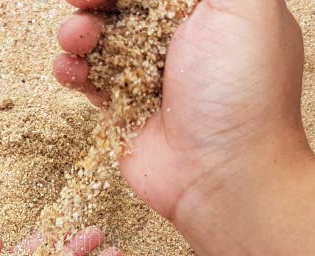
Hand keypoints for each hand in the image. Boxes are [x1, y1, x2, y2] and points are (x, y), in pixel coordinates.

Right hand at [53, 0, 308, 218]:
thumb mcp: (244, 3)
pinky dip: (72, 70)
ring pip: (99, 34)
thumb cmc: (242, 91)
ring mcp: (151, 72)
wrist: (223, 179)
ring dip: (77, 30)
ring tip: (76, 39)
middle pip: (124, 1)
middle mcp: (183, 36)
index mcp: (214, 8)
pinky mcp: (125, 108)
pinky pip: (88, 77)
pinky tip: (70, 72)